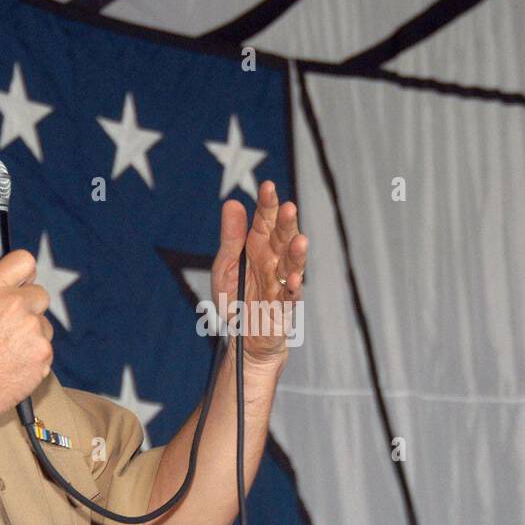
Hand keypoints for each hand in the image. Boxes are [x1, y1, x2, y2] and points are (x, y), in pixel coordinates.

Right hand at [0, 249, 53, 431]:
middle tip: (11, 328)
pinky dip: (34, 358)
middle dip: (31, 309)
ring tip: (6, 354)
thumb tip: (9, 290)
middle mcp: (13, 304)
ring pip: (44, 325)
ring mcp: (32, 329)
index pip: (24, 261)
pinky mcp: (44, 353)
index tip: (24, 283)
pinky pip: (46, 349)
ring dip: (32, 336)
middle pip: (41, 294)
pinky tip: (13, 367)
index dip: (25, 274)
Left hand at [211, 180, 308, 365]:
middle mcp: (273, 260)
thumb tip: (232, 203)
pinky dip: (292, 288)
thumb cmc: (236, 301)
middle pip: (282, 238)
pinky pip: (290, 295)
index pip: (264, 220)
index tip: (267, 186)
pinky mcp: (285, 306)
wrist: (244, 338)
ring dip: (296, 254)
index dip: (267, 204)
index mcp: (257, 246)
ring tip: (299, 241)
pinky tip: (292, 280)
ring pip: (292, 264)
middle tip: (289, 208)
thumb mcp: (224, 267)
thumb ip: (230, 238)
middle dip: (286, 224)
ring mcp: (281, 282)